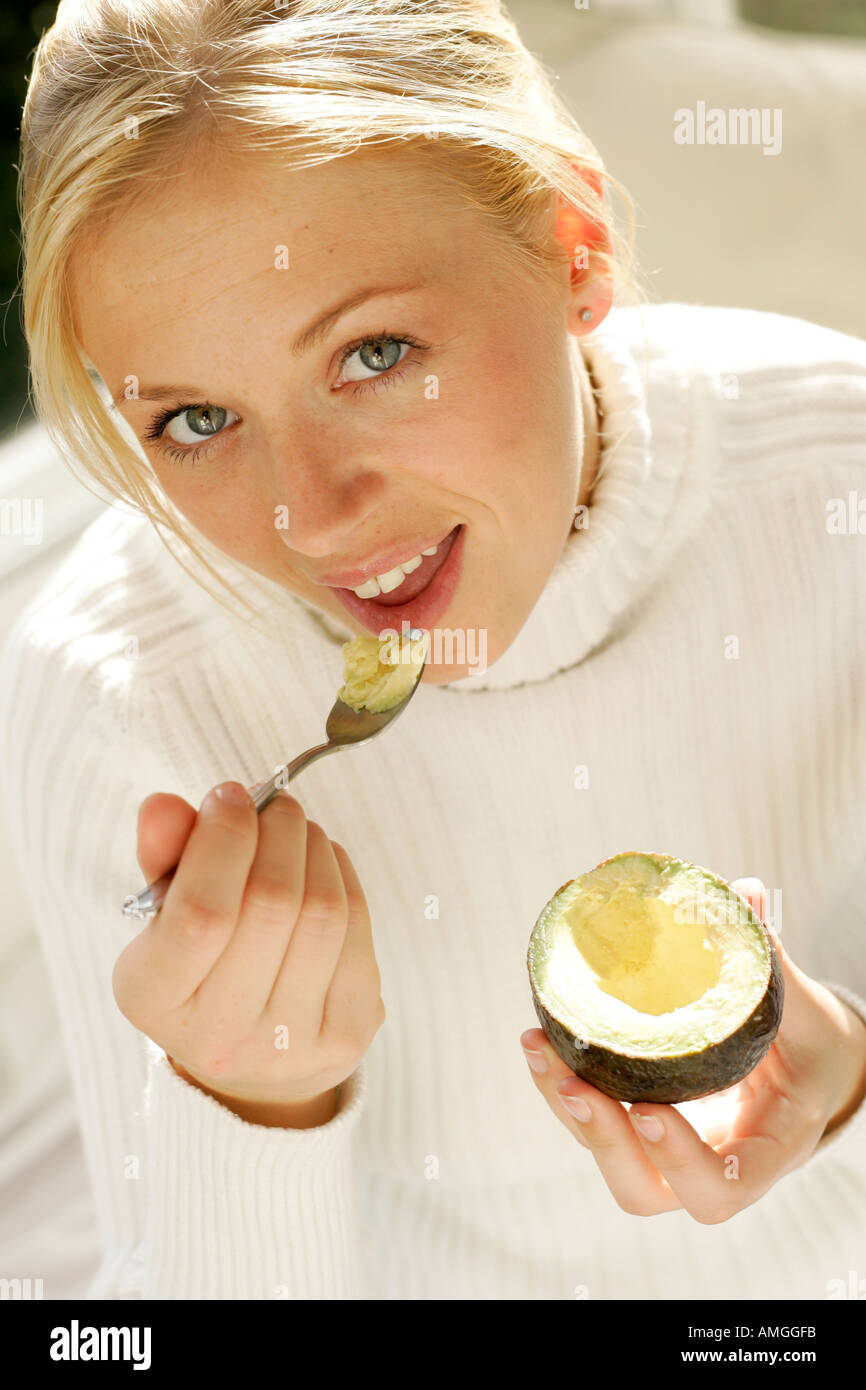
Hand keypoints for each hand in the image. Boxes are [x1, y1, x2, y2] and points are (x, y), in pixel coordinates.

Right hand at [113, 782, 384, 1114]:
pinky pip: (357, 928)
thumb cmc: (203, 966)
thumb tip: (167, 806)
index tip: (229, 795)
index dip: (223, 841)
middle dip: (278, 832)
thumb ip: (164, 857)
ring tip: (296, 830)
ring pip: (322, 911)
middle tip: (273, 805)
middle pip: (271, 904)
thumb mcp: (163, 915)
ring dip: (314, 848)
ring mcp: (289, 1042)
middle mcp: (221, 1034)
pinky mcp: (348, 1033)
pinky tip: (323, 865)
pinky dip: (343, 876)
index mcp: (155, 999)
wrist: (253, 1059)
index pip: (201, 913)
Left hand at [521, 878, 865, 1222]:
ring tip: (538, 1047)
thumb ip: (770, 960)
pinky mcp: (642, 1128)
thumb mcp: (805, 1010)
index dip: (681, 1160)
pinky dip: (562, 1086)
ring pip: (610, 1160)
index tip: (649, 1107)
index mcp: (768, 1146)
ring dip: (567, 1110)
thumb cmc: (811, 1045)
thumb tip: (742, 891)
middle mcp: (714, 1161)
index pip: (725, 1186)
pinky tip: (541, 1039)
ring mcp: (673, 1153)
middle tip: (576, 1083)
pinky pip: (596, 1124)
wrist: (809, 1072)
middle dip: (602, 1139)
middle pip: (646, 1191)